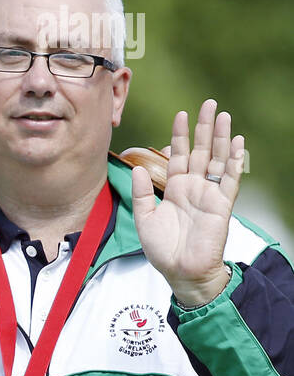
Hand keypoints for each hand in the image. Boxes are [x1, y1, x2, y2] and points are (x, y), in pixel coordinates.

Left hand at [131, 99, 244, 306]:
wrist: (180, 272)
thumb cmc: (163, 249)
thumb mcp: (144, 218)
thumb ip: (142, 193)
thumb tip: (137, 168)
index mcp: (175, 189)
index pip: (178, 155)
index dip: (179, 136)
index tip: (181, 114)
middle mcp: (193, 187)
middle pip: (200, 150)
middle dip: (204, 128)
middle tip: (209, 103)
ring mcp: (209, 194)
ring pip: (217, 159)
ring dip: (221, 137)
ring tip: (223, 115)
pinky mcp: (221, 205)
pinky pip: (230, 179)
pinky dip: (234, 161)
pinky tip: (238, 143)